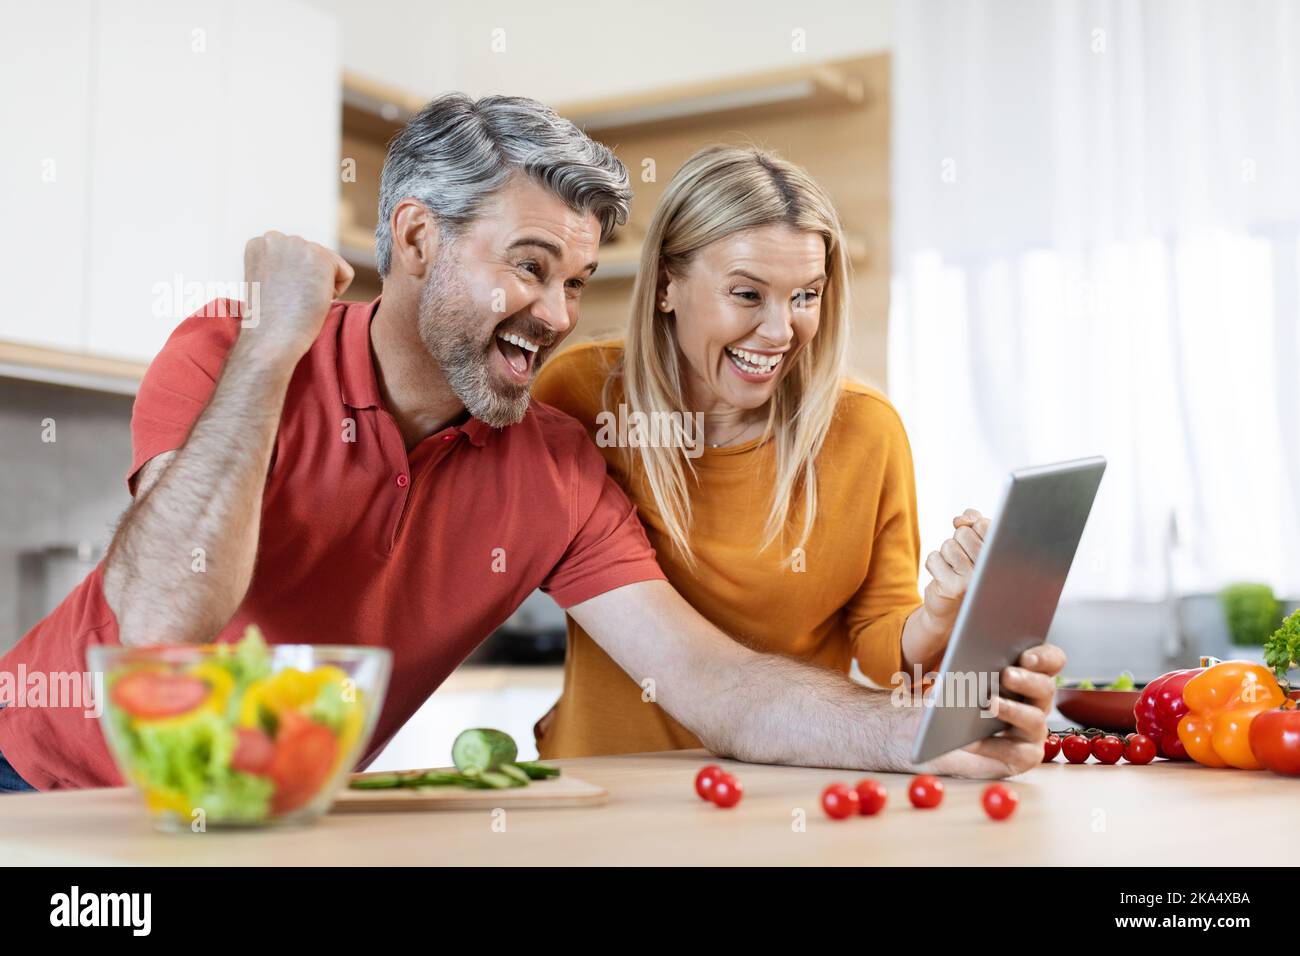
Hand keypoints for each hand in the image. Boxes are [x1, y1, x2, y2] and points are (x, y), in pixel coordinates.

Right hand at [240, 231, 353, 364]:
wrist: (271, 338)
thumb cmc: (269, 322)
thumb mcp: (268, 283)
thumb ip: (282, 265)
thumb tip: (304, 268)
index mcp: (259, 243)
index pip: (296, 257)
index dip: (294, 282)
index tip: (279, 295)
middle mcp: (276, 237)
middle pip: (314, 258)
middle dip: (309, 281)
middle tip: (290, 301)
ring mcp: (298, 244)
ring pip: (329, 265)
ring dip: (320, 287)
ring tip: (299, 301)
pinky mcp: (320, 257)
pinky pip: (345, 273)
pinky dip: (336, 292)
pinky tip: (313, 300)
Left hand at [921, 642, 1066, 778]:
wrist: (937, 736)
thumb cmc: (950, 698)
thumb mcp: (957, 671)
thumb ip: (970, 656)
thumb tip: (968, 649)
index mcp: (1027, 674)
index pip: (1051, 660)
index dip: (1045, 657)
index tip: (1026, 656)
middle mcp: (1035, 702)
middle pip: (1046, 687)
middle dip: (1027, 680)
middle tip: (1006, 675)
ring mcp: (1031, 731)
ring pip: (1035, 719)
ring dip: (1012, 710)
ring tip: (989, 704)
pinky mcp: (1023, 757)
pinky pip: (1016, 753)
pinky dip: (992, 745)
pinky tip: (970, 740)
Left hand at [923, 507, 989, 627]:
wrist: (953, 607)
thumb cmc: (967, 569)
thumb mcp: (975, 543)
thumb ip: (973, 523)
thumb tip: (961, 520)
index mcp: (1003, 556)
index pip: (983, 524)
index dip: (972, 527)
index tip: (975, 542)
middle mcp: (993, 569)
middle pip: (963, 533)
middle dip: (958, 542)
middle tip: (964, 561)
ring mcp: (974, 580)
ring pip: (948, 545)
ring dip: (945, 555)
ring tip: (955, 570)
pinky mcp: (953, 588)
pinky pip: (933, 558)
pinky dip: (934, 564)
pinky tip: (944, 577)